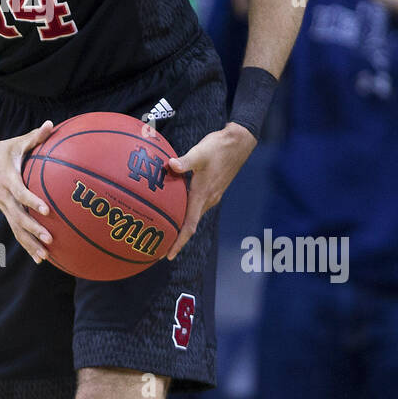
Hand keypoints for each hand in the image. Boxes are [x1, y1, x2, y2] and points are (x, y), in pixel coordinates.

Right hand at [0, 120, 55, 264]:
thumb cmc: (1, 151)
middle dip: (33, 230)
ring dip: (30, 243)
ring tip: (45, 256)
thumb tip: (51, 124)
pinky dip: (26, 244)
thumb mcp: (17, 142)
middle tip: (50, 239)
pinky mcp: (5, 212)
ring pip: (16, 229)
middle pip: (18, 218)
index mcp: (8, 180)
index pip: (20, 193)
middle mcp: (4, 197)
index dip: (32, 201)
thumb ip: (35, 136)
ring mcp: (4, 207)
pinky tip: (39, 257)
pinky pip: (16, 231)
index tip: (46, 210)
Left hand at [166, 124, 255, 259]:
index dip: (179, 242)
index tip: (168, 255)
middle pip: (190, 225)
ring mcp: (211, 195)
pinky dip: (185, 212)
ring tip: (165, 232)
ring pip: (193, 215)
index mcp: (203, 195)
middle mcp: (208, 199)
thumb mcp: (199, 152)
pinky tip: (175, 207)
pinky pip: (196, 206)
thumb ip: (184, 161)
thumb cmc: (218, 147)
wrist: (238, 143)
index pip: (190, 225)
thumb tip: (170, 164)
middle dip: (176, 238)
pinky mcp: (212, 190)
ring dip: (181, 226)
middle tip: (159, 248)